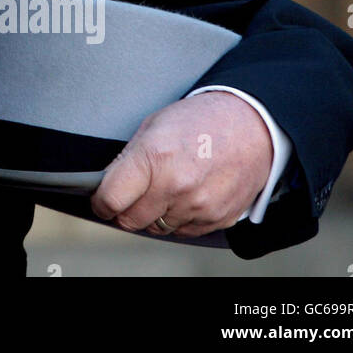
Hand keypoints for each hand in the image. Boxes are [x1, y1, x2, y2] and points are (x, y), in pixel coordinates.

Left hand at [90, 91, 272, 237]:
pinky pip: (183, 231)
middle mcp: (176, 186)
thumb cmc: (199, 121)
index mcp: (154, 158)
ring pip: (157, 228)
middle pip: (131, 220)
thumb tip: (108, 185)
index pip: (112, 199)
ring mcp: (198, 206)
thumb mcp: (153, 126)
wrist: (252, 126)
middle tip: (131, 196)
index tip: (101, 201)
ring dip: (154, 214)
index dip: (101, 203)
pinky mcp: (217, 219)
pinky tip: (186, 194)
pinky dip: (179, 218)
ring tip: (166, 187)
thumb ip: (129, 160)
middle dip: (125, 211)